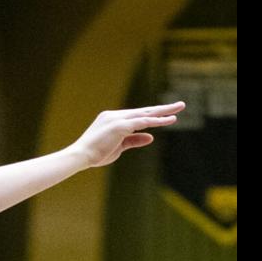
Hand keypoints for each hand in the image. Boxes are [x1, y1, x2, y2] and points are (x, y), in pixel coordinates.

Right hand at [68, 102, 183, 167]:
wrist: (81, 156)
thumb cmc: (96, 154)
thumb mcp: (119, 148)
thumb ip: (134, 140)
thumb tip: (151, 136)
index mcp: (113, 119)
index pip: (137, 116)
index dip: (152, 116)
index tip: (166, 114)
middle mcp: (115, 115)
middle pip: (144, 110)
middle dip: (162, 109)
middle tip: (180, 105)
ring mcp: (117, 118)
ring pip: (145, 114)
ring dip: (163, 112)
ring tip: (180, 108)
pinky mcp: (120, 125)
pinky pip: (142, 122)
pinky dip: (156, 121)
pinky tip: (169, 120)